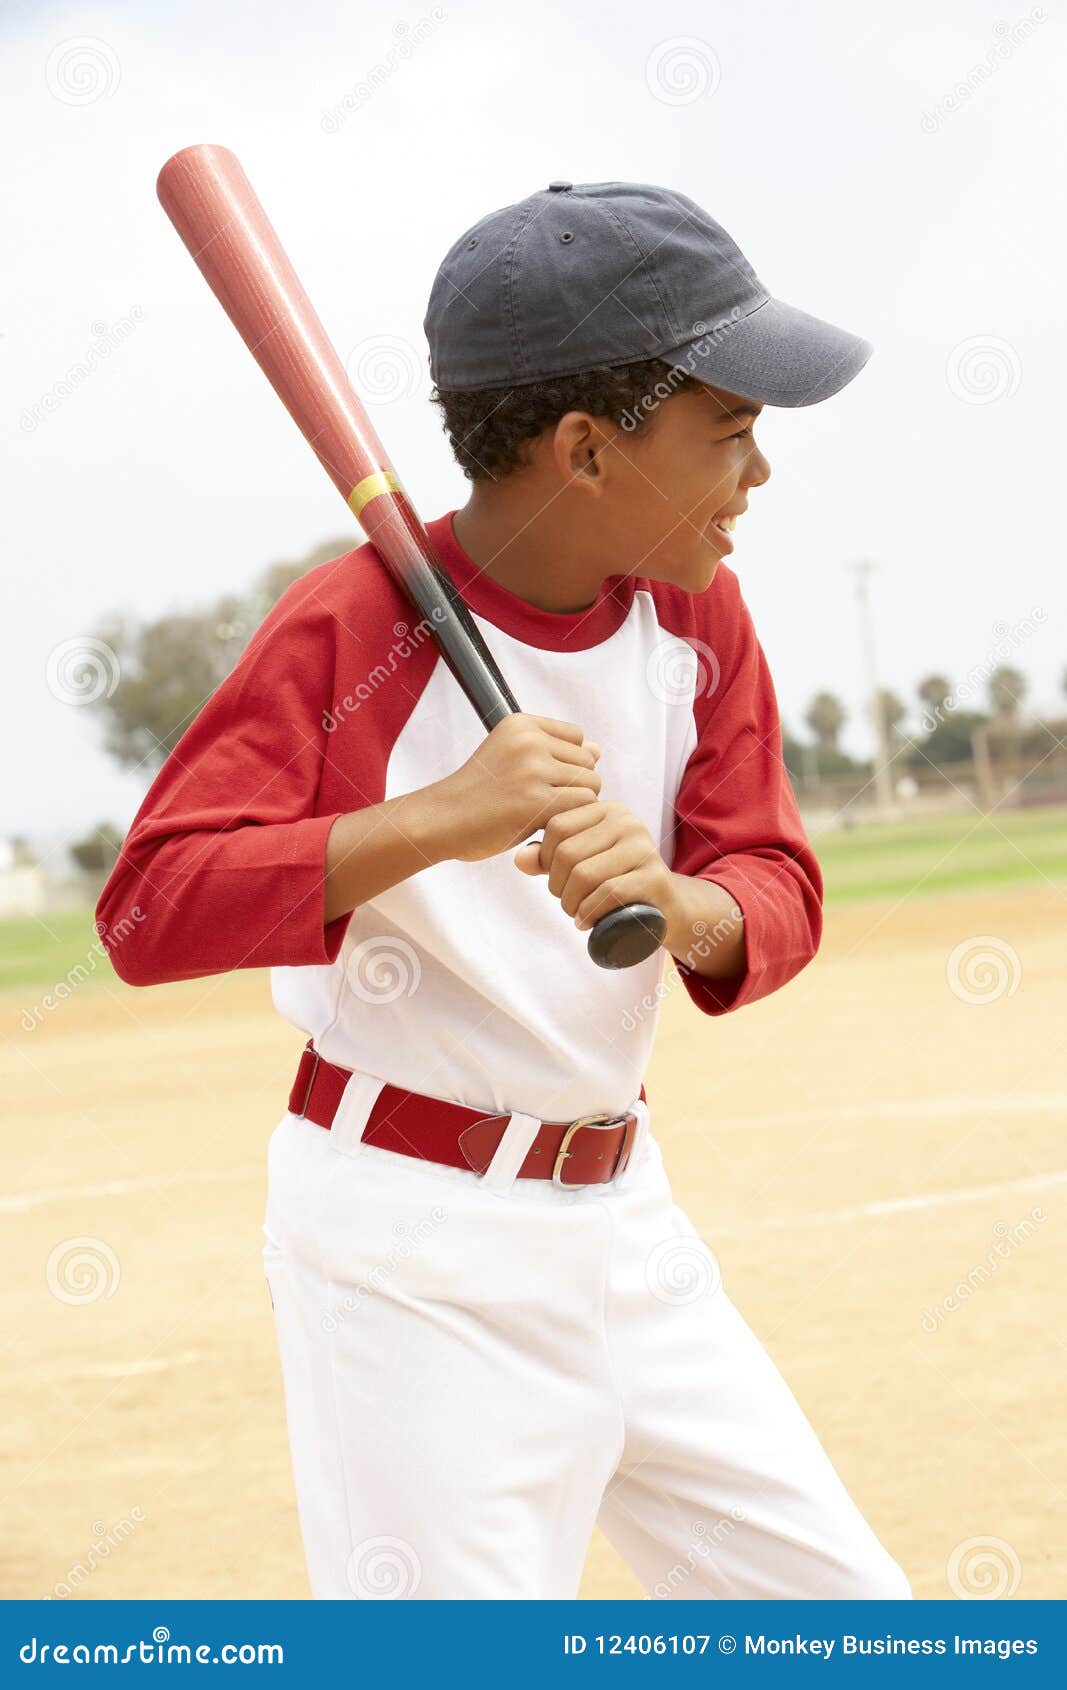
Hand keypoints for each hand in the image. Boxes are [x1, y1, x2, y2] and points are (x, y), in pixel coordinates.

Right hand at [430, 714, 601, 863]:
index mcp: (521, 723)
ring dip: (574, 805)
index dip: (568, 764)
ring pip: (590, 785)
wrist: (441, 819)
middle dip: (574, 786)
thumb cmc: (478, 793)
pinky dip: (570, 820)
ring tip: (544, 815)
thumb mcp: (510, 757)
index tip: (543, 782)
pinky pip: (582, 807)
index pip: (578, 738)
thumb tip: (598, 749)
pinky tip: (545, 826)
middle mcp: (529, 741)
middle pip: (588, 762)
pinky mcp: (536, 801)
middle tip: (544, 804)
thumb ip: (554, 750)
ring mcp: (533, 770)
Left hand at [514, 800, 677, 934]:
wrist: (664, 908)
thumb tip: (519, 859)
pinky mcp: (654, 876)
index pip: (556, 826)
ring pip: (584, 874)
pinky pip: (608, 892)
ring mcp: (644, 847)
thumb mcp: (578, 865)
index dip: (545, 859)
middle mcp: (627, 821)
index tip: (556, 880)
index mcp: (606, 810)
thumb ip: (548, 859)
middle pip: (567, 852)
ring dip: (572, 903)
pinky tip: (587, 922)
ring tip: (578, 913)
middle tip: (568, 903)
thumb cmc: (615, 882)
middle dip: (558, 887)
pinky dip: (590, 912)